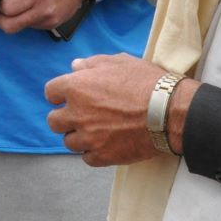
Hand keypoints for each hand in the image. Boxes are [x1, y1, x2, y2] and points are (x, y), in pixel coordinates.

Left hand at [0, 0, 91, 33]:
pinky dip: (26, 18)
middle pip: (9, 27)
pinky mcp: (54, 24)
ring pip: (20, 28)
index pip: (6, 9)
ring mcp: (49, 20)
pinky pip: (32, 26)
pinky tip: (30, 5)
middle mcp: (43, 11)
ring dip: (13, 18)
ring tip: (17, 2)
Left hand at [45, 54, 200, 167]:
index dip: (60, 94)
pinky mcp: (102, 156)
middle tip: (82, 115)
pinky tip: (106, 143)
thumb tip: (75, 66)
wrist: (170, 112)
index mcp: (77, 87)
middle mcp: (77, 113)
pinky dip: (93, 152)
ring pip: (69, 142)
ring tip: (97, 130)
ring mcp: (88, 137)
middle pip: (54, 121)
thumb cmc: (146, 83)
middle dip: (65, 118)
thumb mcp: (120, 62)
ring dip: (79, 136)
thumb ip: (92, 64)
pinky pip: (87, 158)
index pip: (51, 92)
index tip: (69, 96)